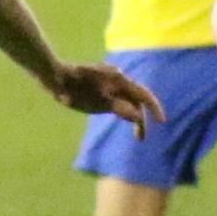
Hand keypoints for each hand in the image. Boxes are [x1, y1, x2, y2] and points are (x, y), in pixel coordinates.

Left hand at [48, 63, 165, 140]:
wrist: (54, 76)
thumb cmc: (74, 88)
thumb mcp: (96, 101)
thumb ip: (118, 108)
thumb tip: (137, 117)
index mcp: (119, 80)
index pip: (143, 94)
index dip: (155, 108)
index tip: (162, 122)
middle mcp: (117, 80)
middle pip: (137, 99)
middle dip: (142, 118)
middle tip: (141, 139)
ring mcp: (109, 84)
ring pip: (127, 100)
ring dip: (133, 116)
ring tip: (135, 135)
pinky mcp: (100, 89)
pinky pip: (118, 100)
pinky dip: (123, 110)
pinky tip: (121, 119)